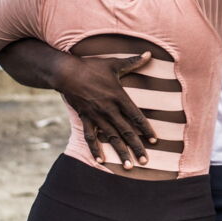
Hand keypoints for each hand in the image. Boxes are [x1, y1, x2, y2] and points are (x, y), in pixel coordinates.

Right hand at [54, 52, 157, 168]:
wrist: (66, 72)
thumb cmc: (92, 67)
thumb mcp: (114, 64)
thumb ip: (133, 62)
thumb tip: (150, 53)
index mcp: (119, 97)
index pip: (136, 117)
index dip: (146, 130)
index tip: (154, 141)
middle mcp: (109, 109)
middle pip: (126, 132)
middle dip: (137, 148)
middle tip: (145, 162)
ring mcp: (96, 116)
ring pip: (111, 138)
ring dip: (120, 152)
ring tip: (128, 167)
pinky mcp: (85, 118)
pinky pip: (91, 137)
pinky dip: (95, 149)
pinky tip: (101, 160)